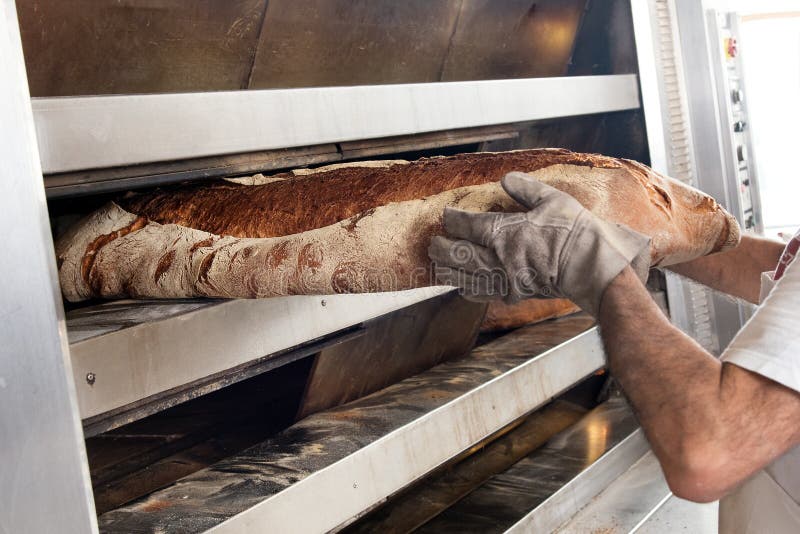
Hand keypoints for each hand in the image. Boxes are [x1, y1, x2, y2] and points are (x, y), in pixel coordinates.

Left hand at [428, 172, 651, 315]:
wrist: (592, 267)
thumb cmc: (574, 231)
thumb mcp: (552, 199)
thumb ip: (525, 188)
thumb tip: (505, 178)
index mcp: (505, 232)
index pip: (468, 226)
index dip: (453, 220)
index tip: (445, 216)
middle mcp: (498, 258)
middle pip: (458, 254)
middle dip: (442, 248)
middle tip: (432, 244)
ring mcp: (504, 280)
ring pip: (465, 277)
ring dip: (448, 271)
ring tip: (437, 266)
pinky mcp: (513, 295)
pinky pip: (483, 294)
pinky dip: (468, 290)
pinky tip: (462, 288)